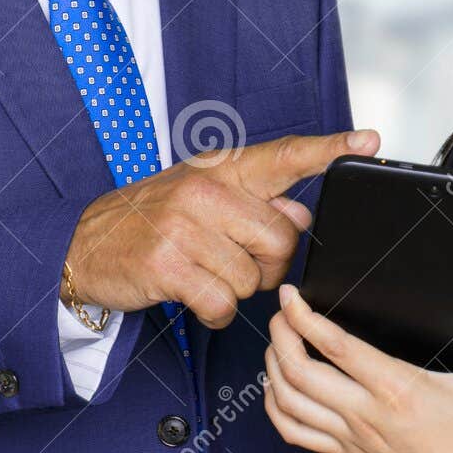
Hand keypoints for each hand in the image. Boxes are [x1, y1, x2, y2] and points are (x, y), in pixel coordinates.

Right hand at [65, 130, 379, 328]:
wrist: (84, 246)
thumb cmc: (154, 221)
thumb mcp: (204, 199)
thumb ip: (255, 203)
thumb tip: (300, 213)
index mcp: (221, 170)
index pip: (285, 155)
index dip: (330, 148)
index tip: (368, 140)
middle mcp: (205, 190)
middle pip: (282, 239)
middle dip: (268, 263)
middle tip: (234, 260)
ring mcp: (184, 227)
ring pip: (252, 278)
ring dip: (235, 288)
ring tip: (202, 272)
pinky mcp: (168, 266)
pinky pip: (222, 304)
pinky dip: (213, 312)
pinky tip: (191, 295)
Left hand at [263, 284, 452, 452]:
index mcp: (397, 389)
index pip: (336, 347)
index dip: (305, 317)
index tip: (292, 294)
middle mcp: (365, 412)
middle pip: (300, 370)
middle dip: (280, 335)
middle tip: (280, 310)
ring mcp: (350, 436)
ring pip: (290, 400)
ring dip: (273, 367)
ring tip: (276, 340)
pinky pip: (294, 432)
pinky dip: (275, 406)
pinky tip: (275, 387)